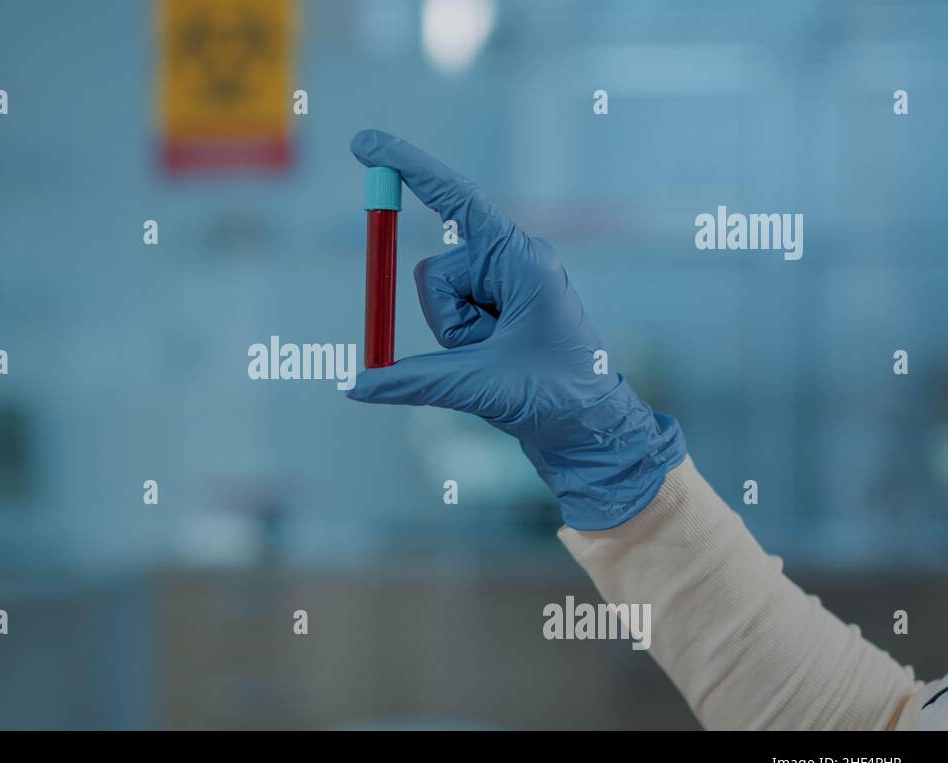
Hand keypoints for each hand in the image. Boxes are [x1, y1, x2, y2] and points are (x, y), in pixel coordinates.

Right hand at [348, 129, 684, 530]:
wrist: (591, 432)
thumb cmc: (556, 399)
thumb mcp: (481, 386)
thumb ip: (413, 381)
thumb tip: (356, 385)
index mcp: (523, 260)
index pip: (456, 200)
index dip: (409, 169)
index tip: (365, 146)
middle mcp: (513, 264)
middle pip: (437, 271)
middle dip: (446, 319)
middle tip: (484, 350)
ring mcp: (503, 288)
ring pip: (437, 298)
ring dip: (454, 337)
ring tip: (496, 362)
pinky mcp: (496, 311)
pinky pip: (449, 317)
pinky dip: (457, 346)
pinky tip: (495, 364)